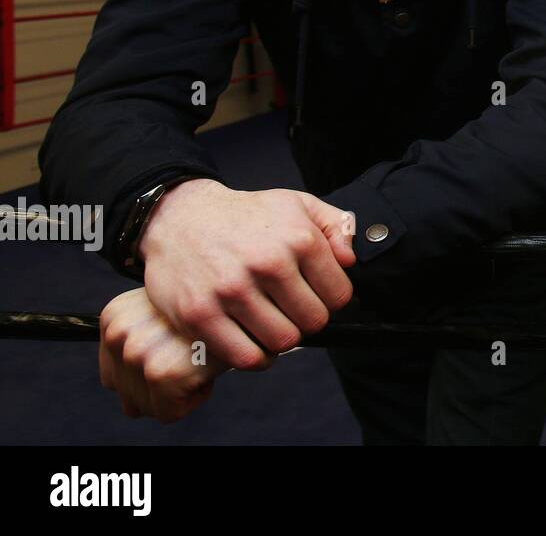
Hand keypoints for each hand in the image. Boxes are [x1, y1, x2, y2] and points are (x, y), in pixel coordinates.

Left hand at [99, 287, 228, 421]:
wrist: (249, 298)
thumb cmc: (214, 305)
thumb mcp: (168, 314)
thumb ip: (144, 344)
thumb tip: (130, 405)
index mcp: (113, 316)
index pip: (113, 376)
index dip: (151, 374)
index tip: (176, 353)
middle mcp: (118, 332)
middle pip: (128, 395)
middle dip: (163, 386)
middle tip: (193, 354)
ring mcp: (135, 352)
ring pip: (146, 406)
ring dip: (179, 391)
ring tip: (200, 357)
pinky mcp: (160, 372)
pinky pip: (170, 412)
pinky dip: (195, 397)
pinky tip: (207, 366)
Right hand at [137, 178, 356, 370]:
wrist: (180, 217)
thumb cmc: (245, 215)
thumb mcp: (297, 204)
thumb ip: (336, 226)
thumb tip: (349, 261)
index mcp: (298, 238)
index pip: (339, 295)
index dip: (331, 298)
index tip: (316, 293)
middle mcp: (268, 263)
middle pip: (314, 321)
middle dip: (309, 319)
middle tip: (293, 309)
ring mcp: (233, 290)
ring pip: (283, 341)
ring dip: (283, 337)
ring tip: (273, 321)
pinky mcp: (201, 314)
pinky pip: (246, 357)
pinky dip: (257, 356)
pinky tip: (253, 338)